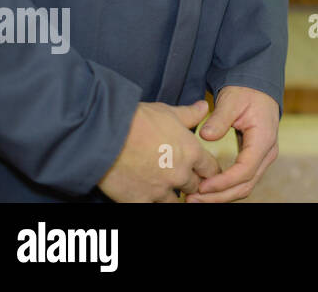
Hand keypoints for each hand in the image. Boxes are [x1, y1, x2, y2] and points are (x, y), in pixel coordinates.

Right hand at [98, 100, 220, 201]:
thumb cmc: (138, 121)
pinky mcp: (139, 200)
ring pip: (175, 202)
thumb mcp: (169, 113)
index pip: (210, 169)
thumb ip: (189, 114)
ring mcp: (160, 190)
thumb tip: (204, 107)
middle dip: (190, 183)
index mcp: (191, 152)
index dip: (208, 171)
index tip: (203, 171)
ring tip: (164, 189)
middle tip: (183, 180)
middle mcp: (179, 174)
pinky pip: (152, 209)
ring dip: (172, 196)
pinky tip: (147, 198)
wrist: (106, 136)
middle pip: (194, 186)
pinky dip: (151, 204)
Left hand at [188, 86, 279, 201]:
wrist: (258, 88)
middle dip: (219, 196)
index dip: (223, 182)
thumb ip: (219, 118)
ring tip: (194, 198)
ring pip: (244, 187)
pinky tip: (205, 190)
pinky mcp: (255, 161)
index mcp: (264, 139)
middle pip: (245, 185)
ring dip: (220, 196)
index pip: (245, 170)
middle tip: (192, 198)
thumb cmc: (245, 93)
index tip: (201, 186)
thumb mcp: (231, 100)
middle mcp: (267, 153)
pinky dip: (224, 189)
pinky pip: (241, 181)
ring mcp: (263, 159)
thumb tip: (206, 135)